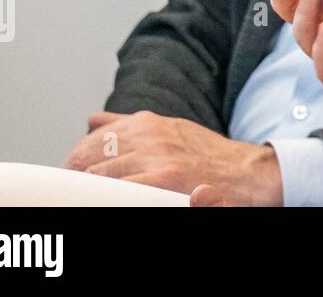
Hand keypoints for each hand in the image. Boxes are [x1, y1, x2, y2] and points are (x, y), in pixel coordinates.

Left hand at [63, 111, 282, 205]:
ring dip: (86, 192)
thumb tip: (92, 121)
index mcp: (147, 123)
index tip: (70, 180)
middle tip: (70, 196)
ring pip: (98, 176)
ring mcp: (156, 158)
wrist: (252, 174)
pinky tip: (104, 202)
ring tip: (84, 200)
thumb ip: (130, 126)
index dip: (74, 165)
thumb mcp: (173, 131)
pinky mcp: (164, 180)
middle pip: (87, 159)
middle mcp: (149, 135)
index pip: (90, 143)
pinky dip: (105, 198)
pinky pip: (117, 191)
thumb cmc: (211, 157)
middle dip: (74, 179)